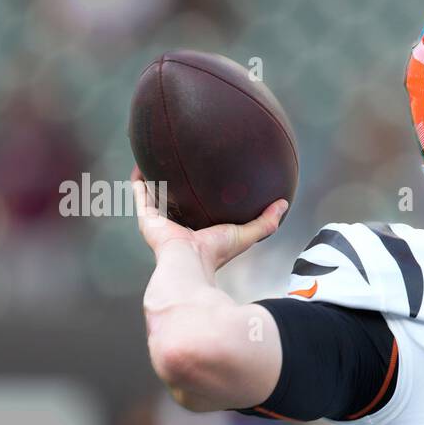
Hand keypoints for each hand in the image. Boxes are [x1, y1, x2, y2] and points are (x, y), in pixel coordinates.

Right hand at [131, 165, 287, 272]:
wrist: (189, 263)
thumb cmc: (217, 253)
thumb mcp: (246, 234)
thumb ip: (265, 222)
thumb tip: (284, 204)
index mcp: (198, 232)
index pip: (200, 214)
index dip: (203, 200)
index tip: (209, 184)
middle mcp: (177, 227)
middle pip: (176, 204)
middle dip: (178, 188)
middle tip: (183, 167)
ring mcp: (160, 222)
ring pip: (155, 196)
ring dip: (155, 180)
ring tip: (157, 160)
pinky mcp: (146, 217)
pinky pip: (141, 193)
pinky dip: (139, 179)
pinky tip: (141, 162)